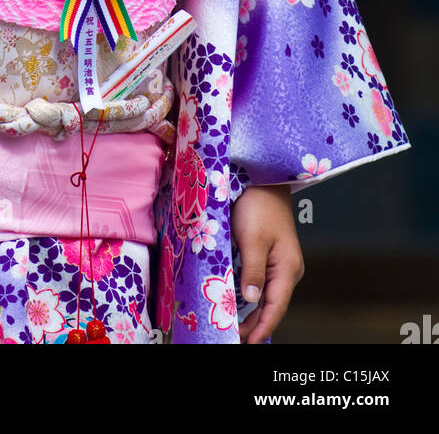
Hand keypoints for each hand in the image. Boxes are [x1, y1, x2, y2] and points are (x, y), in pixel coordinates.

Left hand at [231, 183, 304, 343]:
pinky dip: (250, 294)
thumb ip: (252, 271)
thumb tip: (252, 301)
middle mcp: (287, 269)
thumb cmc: (259, 206)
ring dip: (251, 310)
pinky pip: (261, 281)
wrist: (264, 178)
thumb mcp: (252, 239)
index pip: (276, 308)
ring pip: (266, 294)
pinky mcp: (270, 254)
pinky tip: (237, 300)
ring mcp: (280, 262)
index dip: (262, 327)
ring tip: (233, 324)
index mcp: (287, 268)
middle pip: (272, 304)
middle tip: (233, 336)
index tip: (247, 343)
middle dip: (254, 323)